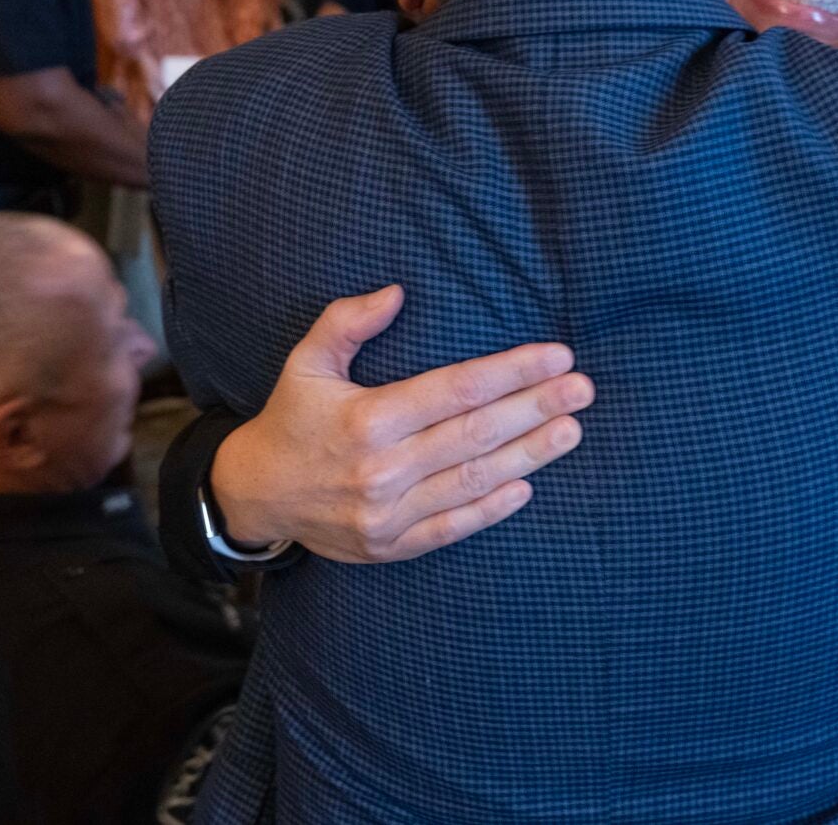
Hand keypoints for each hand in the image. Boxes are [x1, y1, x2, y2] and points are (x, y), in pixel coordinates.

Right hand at [209, 286, 591, 561]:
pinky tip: (527, 485)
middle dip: (536, 408)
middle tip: (583, 388)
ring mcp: (388, 513)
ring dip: (529, 455)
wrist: (255, 495)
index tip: (557, 355)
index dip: (512, 371)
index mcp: (368, 418)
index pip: (457, 388)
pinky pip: (452, 527)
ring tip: (571, 430)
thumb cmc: (292, 418)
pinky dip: (491, 509)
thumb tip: (397, 292)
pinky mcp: (391, 545)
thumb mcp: (307, 362)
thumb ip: (347, 322)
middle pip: (476, 433)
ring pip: (474, 480)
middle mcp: (382, 468)